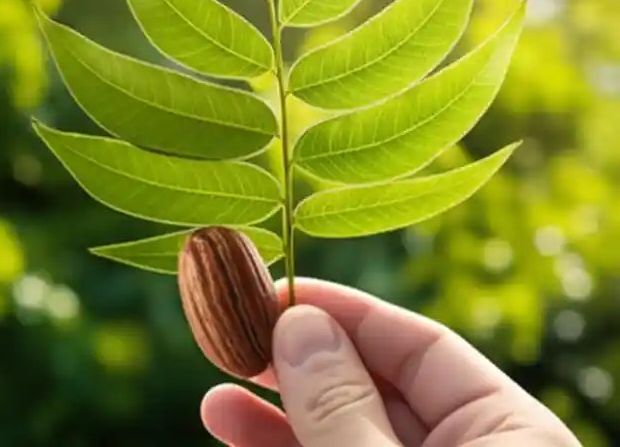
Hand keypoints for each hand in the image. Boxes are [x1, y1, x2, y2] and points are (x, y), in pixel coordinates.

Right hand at [201, 278, 579, 445]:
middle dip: (294, 362)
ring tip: (213, 390)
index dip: (341, 313)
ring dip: (274, 410)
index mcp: (514, 436)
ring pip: (343, 434)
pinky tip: (233, 428)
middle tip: (227, 334)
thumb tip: (297, 323)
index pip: (420, 346)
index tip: (269, 294)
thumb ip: (342, 410)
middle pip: (373, 388)